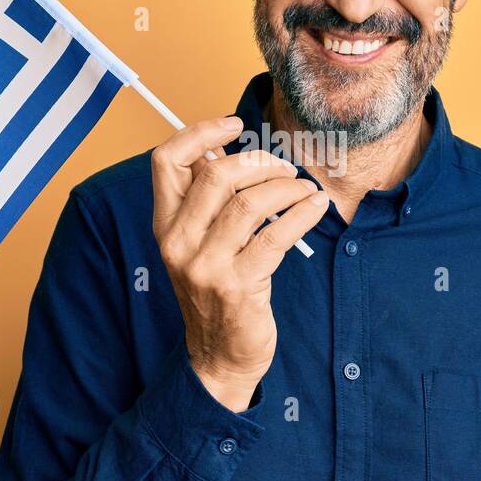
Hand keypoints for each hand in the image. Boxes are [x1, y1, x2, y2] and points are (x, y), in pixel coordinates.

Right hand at [151, 116, 328, 410]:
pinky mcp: (238, 285)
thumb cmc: (217, 290)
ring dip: (286, 187)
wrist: (219, 356)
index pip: (166, 161)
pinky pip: (275, 235)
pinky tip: (315, 207)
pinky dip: (301, 213)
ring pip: (249, 202)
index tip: (234, 124)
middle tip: (284, 169)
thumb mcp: (199, 244)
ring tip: (304, 190)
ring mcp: (206, 266)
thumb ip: (208, 202)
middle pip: (215, 175)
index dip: (200, 133)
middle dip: (259, 162)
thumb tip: (232, 149)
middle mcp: (178, 242)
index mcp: (165, 225)